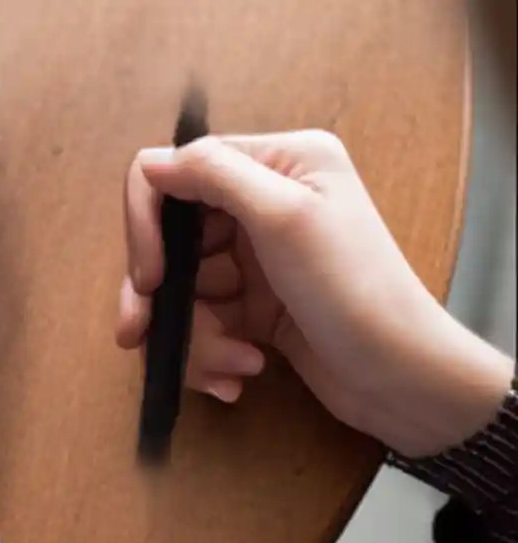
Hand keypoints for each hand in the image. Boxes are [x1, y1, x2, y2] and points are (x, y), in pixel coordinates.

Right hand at [118, 130, 510, 456]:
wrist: (402, 379)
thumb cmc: (353, 290)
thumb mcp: (285, 218)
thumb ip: (214, 174)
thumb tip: (149, 163)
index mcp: (278, 163)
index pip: (177, 172)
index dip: (148, 223)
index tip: (150, 278)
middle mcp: (263, 202)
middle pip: (170, 240)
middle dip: (162, 296)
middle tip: (139, 336)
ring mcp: (256, 257)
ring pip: (181, 290)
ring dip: (194, 336)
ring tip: (235, 365)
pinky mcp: (253, 306)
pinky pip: (200, 322)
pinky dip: (210, 353)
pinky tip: (239, 377)